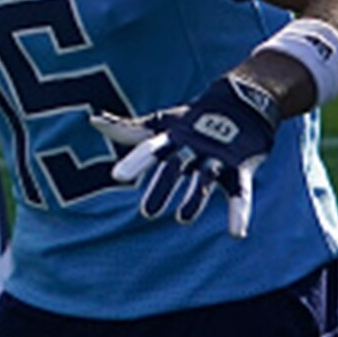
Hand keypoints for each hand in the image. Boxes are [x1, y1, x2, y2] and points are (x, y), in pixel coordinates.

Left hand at [93, 75, 280, 238]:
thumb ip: (128, 129)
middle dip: (162, 187)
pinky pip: (241, 192)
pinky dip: (240, 211)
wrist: (243, 102)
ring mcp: (218, 157)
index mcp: (174, 136)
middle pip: (176, 166)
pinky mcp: (240, 168)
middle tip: (147, 212)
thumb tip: (93, 120)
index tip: (117, 177)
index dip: (135, 162)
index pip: (151, 148)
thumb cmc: (192, 118)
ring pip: (205, 179)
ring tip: (183, 219)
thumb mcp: (160, 123)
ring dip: (194, 199)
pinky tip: (236, 234)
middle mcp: (194, 145)